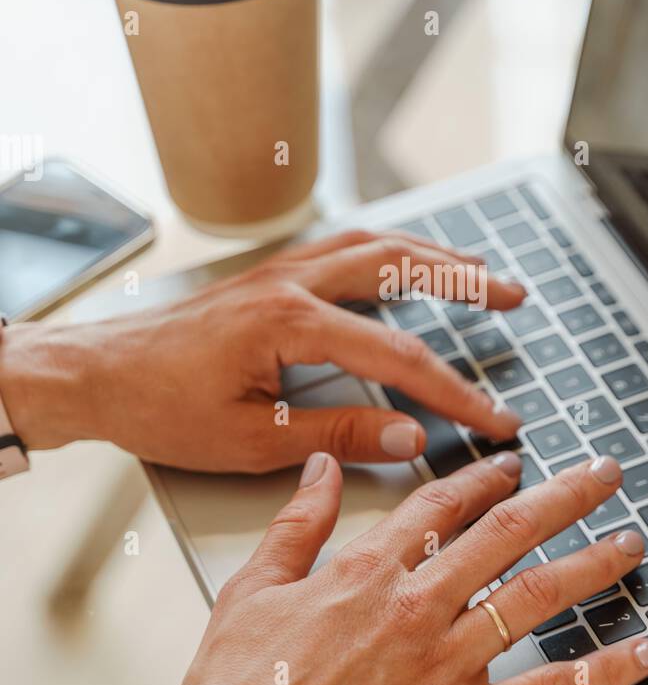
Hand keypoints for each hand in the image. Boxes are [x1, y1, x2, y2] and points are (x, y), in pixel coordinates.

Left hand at [0, 229, 524, 469]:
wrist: (96, 373)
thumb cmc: (160, 407)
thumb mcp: (251, 440)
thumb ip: (337, 436)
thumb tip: (410, 437)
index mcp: (290, 322)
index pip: (398, 355)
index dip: (455, 392)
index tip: (494, 420)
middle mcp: (291, 281)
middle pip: (400, 266)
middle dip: (465, 281)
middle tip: (515, 295)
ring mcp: (281, 271)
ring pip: (375, 245)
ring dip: (434, 255)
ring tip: (480, 270)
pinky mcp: (270, 276)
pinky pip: (346, 248)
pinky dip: (391, 252)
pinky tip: (408, 265)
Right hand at [175, 451, 647, 684]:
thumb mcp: (253, 586)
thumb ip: (300, 521)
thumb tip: (322, 468)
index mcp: (368, 568)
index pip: (446, 505)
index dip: (488, 478)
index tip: (516, 465)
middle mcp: (415, 604)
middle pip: (510, 532)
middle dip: (566, 496)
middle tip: (604, 475)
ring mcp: (440, 663)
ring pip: (537, 596)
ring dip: (593, 563)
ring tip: (631, 543)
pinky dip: (602, 671)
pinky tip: (640, 654)